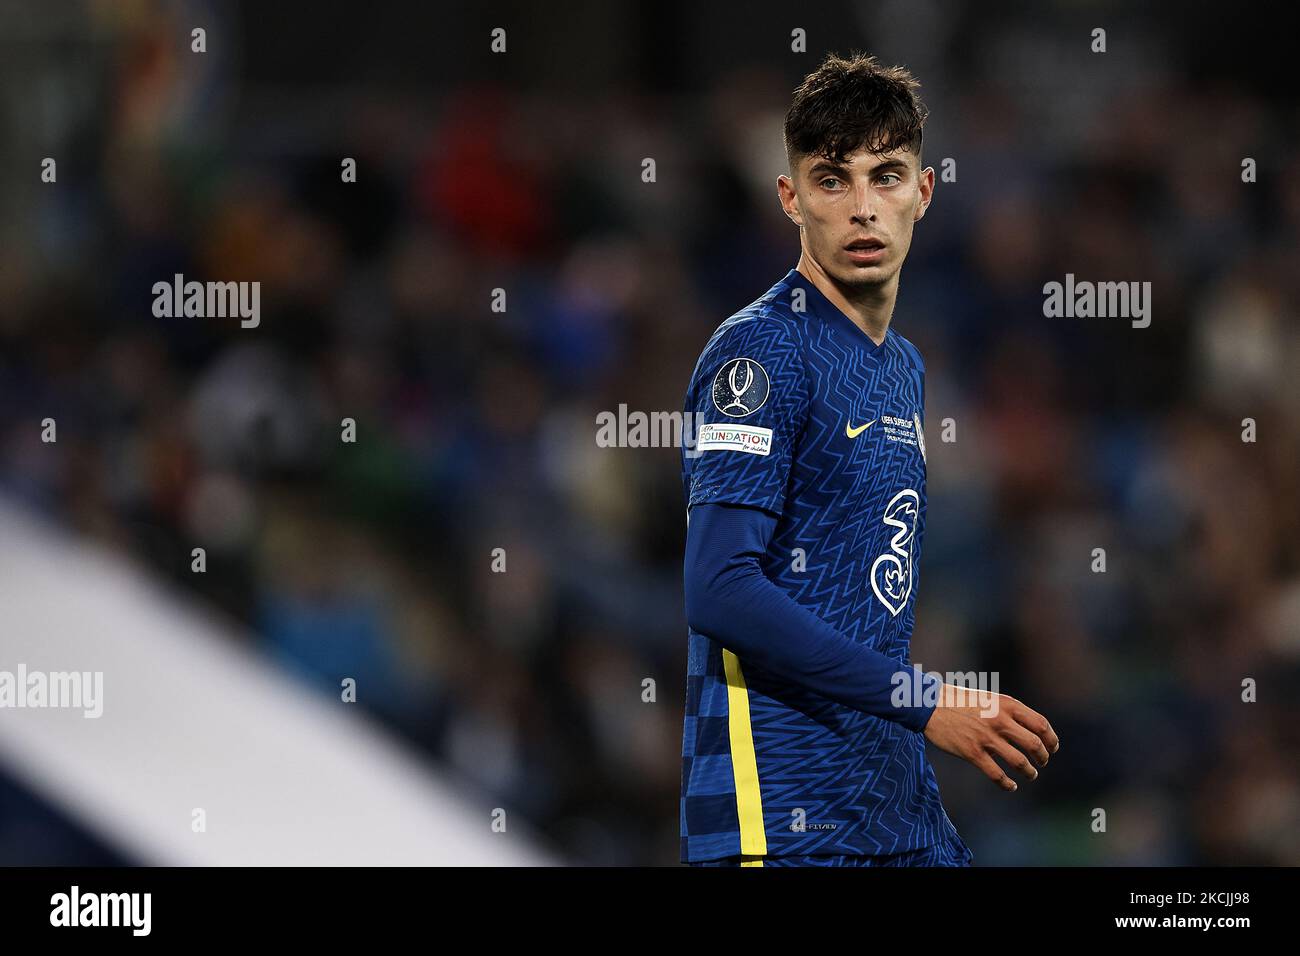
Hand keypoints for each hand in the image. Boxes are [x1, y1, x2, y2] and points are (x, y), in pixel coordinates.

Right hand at [922, 684, 1058, 790]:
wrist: (930, 704)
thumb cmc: (961, 702)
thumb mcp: (990, 698)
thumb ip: (1009, 712)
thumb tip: (1030, 733)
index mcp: (1006, 704)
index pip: (1040, 724)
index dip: (1051, 739)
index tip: (1052, 748)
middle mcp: (999, 720)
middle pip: (1034, 744)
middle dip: (1043, 757)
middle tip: (1042, 762)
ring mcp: (986, 737)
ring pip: (1019, 762)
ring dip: (1030, 772)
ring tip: (1031, 775)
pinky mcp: (972, 752)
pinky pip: (997, 774)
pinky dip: (1007, 784)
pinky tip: (1011, 786)